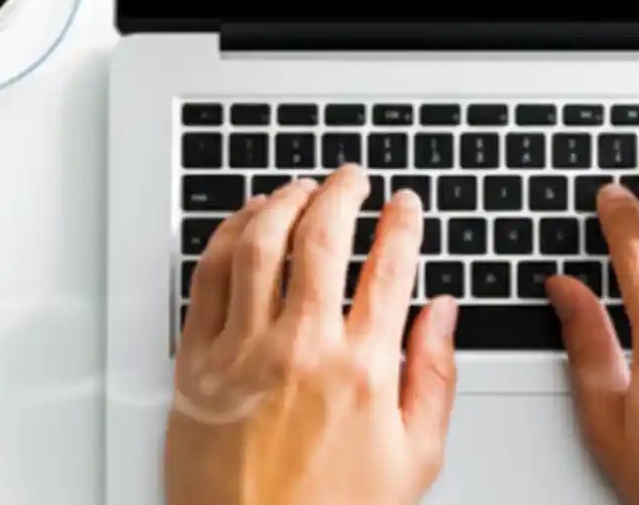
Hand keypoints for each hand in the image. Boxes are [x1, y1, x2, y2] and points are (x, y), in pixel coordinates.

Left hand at [165, 166, 459, 504]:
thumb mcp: (413, 459)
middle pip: (322, 236)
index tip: (404, 206)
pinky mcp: (196, 360)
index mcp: (362, 370)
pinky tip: (247, 221)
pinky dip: (229, 235)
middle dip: (343, 192)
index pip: (388, 267)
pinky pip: (209, 276)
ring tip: (302, 188)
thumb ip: (434, 377)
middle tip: (353, 178)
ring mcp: (242, 349)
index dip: (401, 223)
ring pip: (260, 242)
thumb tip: (443, 314)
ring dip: (285, 200)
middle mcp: (300, 348)